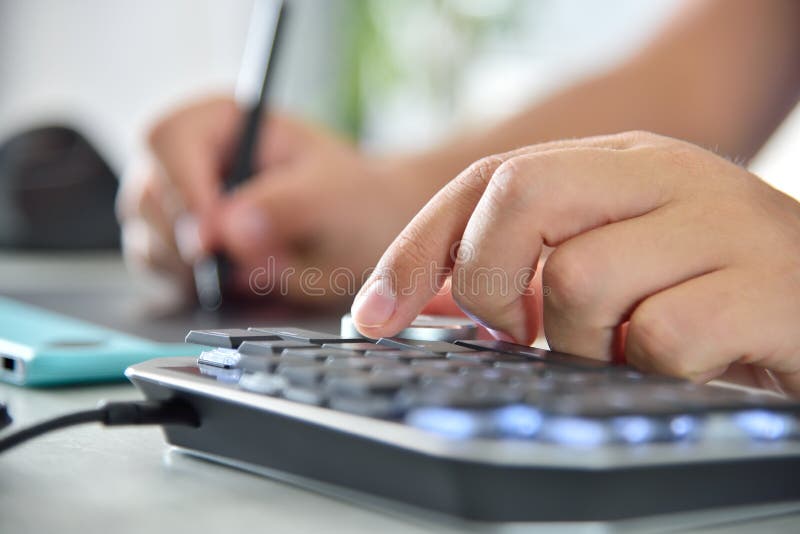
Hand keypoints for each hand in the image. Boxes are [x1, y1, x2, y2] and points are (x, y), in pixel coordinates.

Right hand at [117, 96, 432, 303]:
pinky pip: (160, 270)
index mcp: (225, 119)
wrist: (367, 230)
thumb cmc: (355, 198)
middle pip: (146, 196)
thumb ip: (283, 207)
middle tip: (244, 270)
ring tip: (254, 273)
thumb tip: (228, 229)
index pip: (168, 141)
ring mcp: (179, 201)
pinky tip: (235, 286)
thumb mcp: (333, 197)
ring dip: (191, 271)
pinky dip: (190, 287)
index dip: (184, 192)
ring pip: (148, 239)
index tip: (212, 240)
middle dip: (191, 244)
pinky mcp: (180, 243)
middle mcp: (191, 156)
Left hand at [352, 131, 799, 395]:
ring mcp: (718, 222)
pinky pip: (660, 338)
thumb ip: (533, 268)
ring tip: (626, 348)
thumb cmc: (710, 292)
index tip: (376, 316)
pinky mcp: (766, 285)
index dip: (417, 250)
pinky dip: (651, 368)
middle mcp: (662, 176)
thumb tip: (432, 302)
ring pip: (580, 279)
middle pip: (519, 194)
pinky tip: (683, 363)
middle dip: (489, 282)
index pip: (489, 181)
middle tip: (518, 331)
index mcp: (617, 165)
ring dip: (582, 342)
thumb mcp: (616, 261)